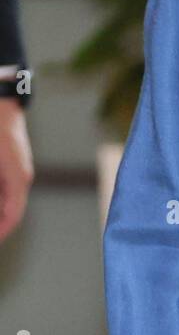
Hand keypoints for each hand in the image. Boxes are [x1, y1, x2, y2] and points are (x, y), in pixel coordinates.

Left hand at [0, 97, 32, 241]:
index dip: (2, 232)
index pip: (13, 216)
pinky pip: (7, 189)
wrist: (2, 101)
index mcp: (18, 178)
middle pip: (11, 210)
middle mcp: (21, 176)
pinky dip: (0, 200)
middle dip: (1, 224)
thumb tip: (3, 210)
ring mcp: (18, 170)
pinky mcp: (11, 165)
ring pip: (9, 200)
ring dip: (0, 212)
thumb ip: (1, 186)